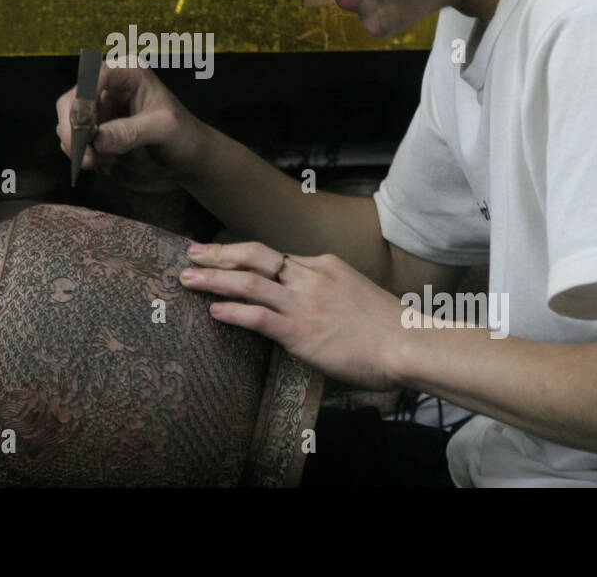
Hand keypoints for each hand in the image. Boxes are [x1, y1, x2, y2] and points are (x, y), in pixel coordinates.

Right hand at [55, 58, 207, 183]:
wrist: (188, 161)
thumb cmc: (185, 136)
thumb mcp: (165, 130)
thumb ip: (132, 132)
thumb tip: (98, 140)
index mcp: (128, 73)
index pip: (93, 75)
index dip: (82, 98)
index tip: (83, 126)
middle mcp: (109, 88)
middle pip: (72, 99)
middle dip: (72, 127)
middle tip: (82, 154)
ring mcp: (100, 111)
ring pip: (69, 123)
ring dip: (75, 145)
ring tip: (94, 163)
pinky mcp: (96, 134)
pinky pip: (74, 142)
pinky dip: (81, 154)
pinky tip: (102, 164)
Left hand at [179, 241, 408, 390]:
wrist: (409, 343)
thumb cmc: (392, 328)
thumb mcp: (360, 295)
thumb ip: (334, 293)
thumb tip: (319, 307)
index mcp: (326, 265)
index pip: (278, 255)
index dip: (246, 255)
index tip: (225, 255)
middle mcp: (311, 278)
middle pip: (255, 256)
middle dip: (219, 253)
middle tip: (192, 252)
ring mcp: (303, 304)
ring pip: (248, 282)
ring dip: (213, 278)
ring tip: (187, 278)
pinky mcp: (300, 332)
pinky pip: (257, 317)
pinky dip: (232, 311)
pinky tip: (214, 311)